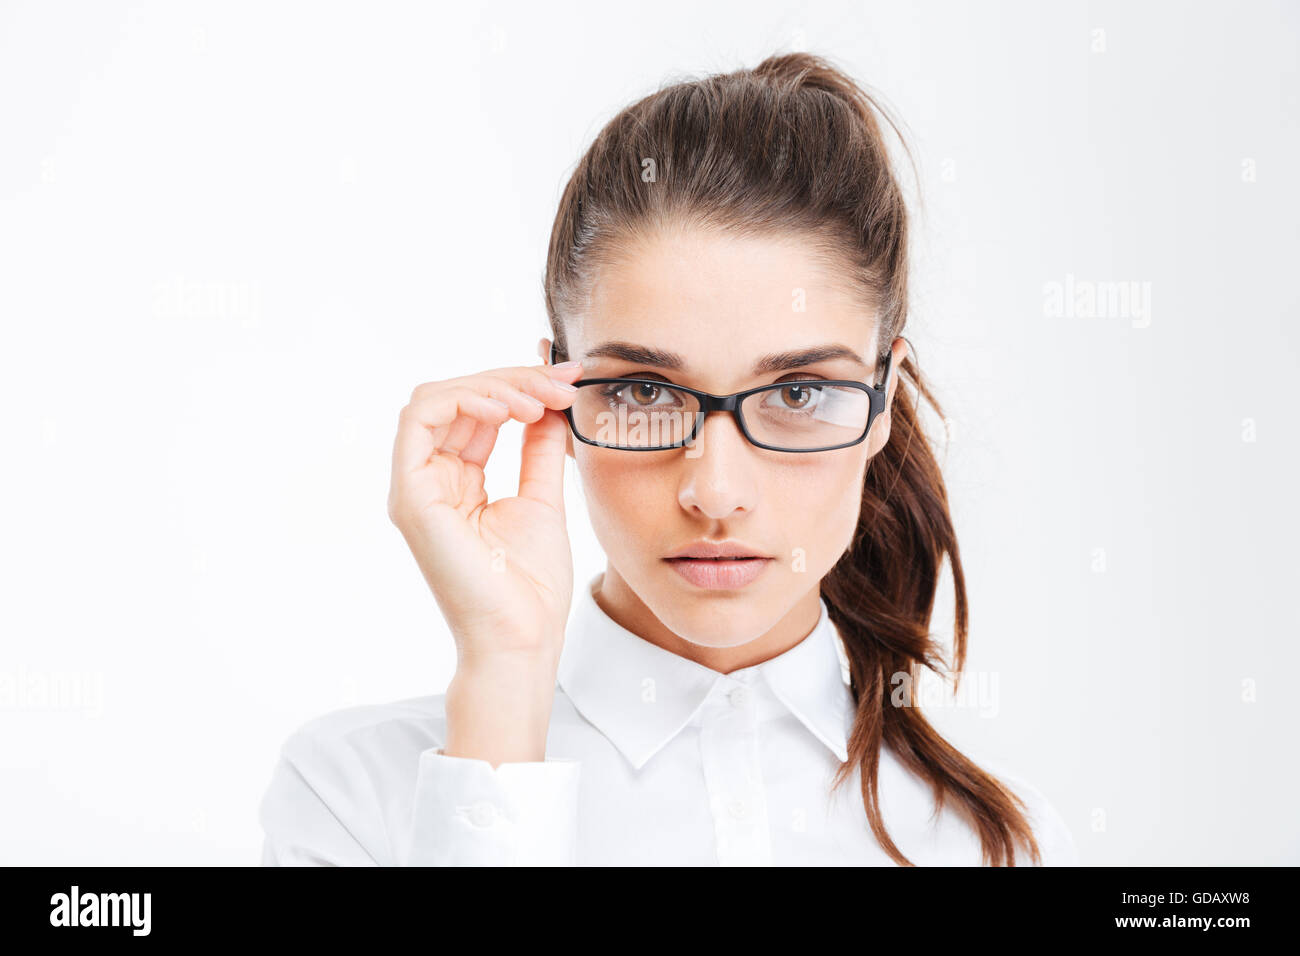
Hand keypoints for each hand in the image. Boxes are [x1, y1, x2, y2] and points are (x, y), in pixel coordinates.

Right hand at [387, 355, 582, 669]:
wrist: (522, 636)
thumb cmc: (530, 586)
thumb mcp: (542, 498)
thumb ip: (539, 449)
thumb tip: (549, 404)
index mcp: (457, 481)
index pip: (477, 411)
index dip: (521, 387)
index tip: (569, 382)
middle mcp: (429, 479)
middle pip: (457, 398)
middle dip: (513, 381)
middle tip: (563, 383)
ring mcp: (415, 486)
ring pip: (437, 398)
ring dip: (494, 385)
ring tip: (540, 398)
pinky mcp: (411, 495)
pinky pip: (419, 419)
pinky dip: (464, 399)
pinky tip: (510, 407)